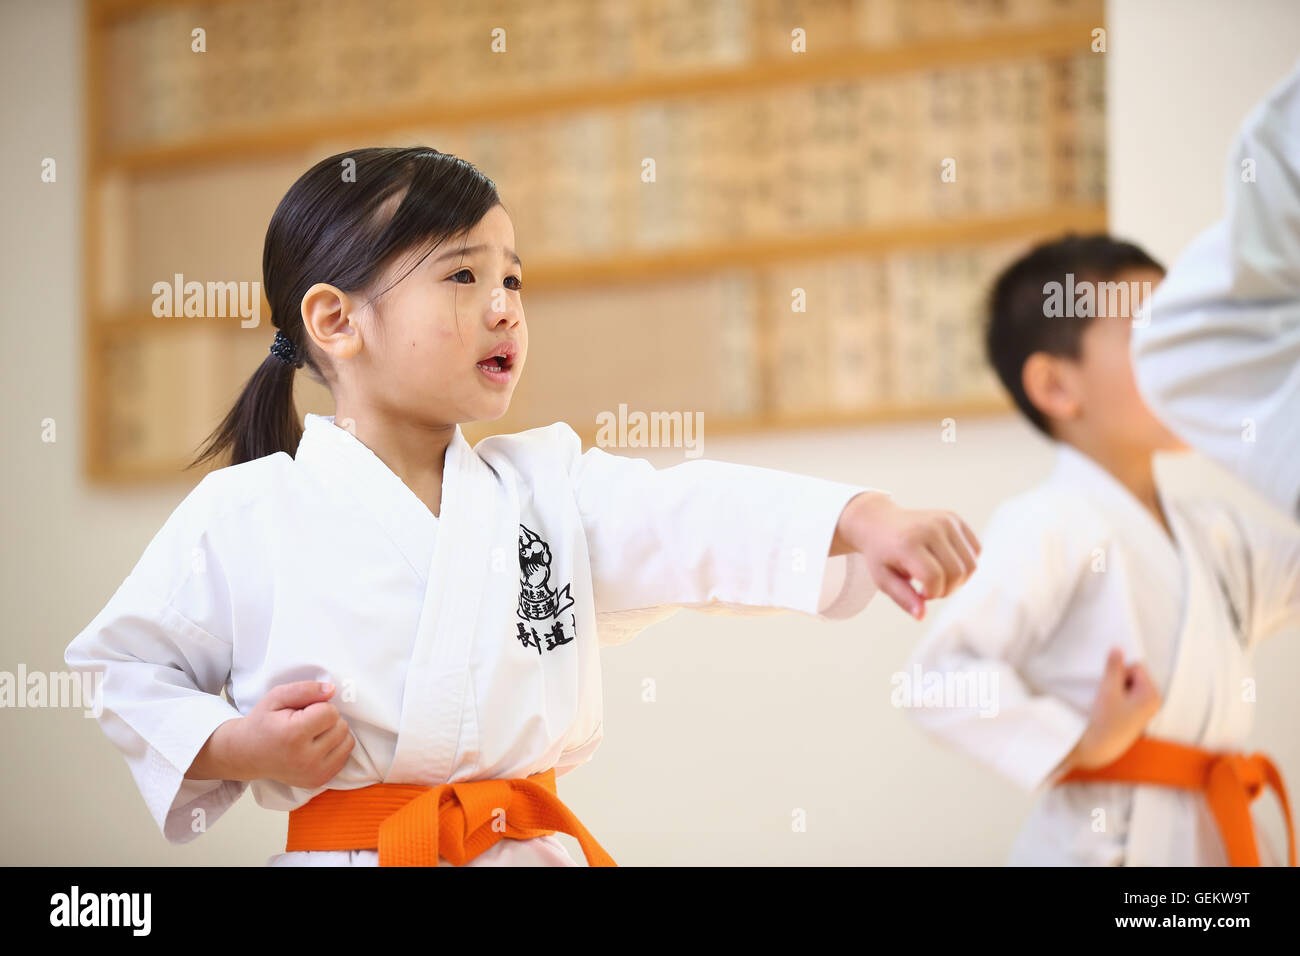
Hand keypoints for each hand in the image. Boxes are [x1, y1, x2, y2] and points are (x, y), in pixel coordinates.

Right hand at [226, 681, 354, 787]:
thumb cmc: (263, 723)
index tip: (303, 712)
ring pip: (347, 742)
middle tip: (306, 723)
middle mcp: (305, 759)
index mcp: (293, 736)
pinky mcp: (319, 781)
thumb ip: (305, 689)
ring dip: (334, 734)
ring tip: (312, 734)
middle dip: (328, 720)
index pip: (331, 712)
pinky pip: (344, 756)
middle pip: (342, 727)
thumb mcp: (276, 697)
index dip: (319, 706)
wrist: (248, 754)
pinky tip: (316, 746)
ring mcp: (313, 773)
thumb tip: (332, 690)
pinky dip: (335, 748)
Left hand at [832, 491, 980, 619]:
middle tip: (929, 587)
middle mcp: (930, 528)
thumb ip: (903, 598)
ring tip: (938, 577)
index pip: (934, 578)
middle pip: (957, 573)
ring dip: (958, 580)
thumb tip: (921, 616)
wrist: (879, 523)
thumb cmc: (881, 555)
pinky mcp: (955, 518)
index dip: (931, 594)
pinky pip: (976, 551)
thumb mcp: (883, 579)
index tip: (920, 593)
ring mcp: (945, 520)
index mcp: (908, 543)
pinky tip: (946, 564)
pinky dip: (965, 565)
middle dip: (946, 590)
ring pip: (971, 565)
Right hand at [1063, 648, 1161, 772]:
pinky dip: (1116, 701)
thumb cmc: (1106, 720)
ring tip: (1108, 706)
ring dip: (1116, 691)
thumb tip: (1118, 649)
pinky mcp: (1136, 717)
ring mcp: (1146, 711)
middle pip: (1134, 676)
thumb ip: (1114, 667)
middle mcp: (1153, 701)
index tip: (1112, 687)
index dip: (1120, 672)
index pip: (1136, 667)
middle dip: (1119, 681)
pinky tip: (1109, 712)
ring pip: (1128, 687)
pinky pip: (1126, 698)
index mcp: (1152, 694)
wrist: (1099, 749)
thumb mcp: (1108, 689)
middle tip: (1109, 697)